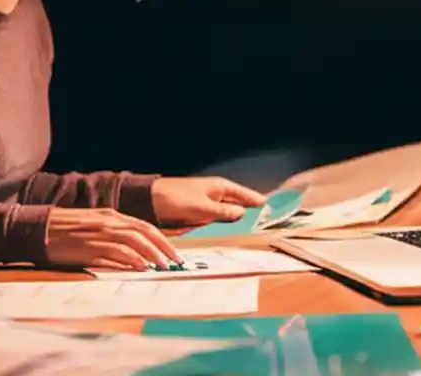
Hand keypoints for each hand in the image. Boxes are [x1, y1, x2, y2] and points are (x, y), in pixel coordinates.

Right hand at [44, 207, 182, 269]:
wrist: (40, 228)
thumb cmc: (66, 230)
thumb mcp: (94, 227)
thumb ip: (114, 236)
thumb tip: (134, 255)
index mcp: (112, 215)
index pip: (145, 226)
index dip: (162, 240)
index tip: (173, 253)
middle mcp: (110, 221)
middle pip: (146, 232)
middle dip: (164, 247)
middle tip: (176, 262)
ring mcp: (101, 232)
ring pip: (136, 240)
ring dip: (152, 254)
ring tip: (163, 266)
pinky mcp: (91, 244)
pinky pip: (118, 251)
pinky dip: (132, 259)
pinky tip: (142, 267)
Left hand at [151, 177, 265, 225]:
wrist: (149, 201)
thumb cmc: (175, 199)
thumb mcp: (201, 208)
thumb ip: (222, 212)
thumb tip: (242, 213)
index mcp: (219, 187)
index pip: (244, 194)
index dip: (256, 200)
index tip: (271, 207)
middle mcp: (215, 193)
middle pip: (237, 203)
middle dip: (249, 211)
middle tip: (265, 222)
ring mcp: (206, 202)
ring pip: (227, 212)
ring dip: (235, 220)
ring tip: (251, 230)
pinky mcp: (198, 211)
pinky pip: (216, 218)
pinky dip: (222, 223)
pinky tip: (226, 233)